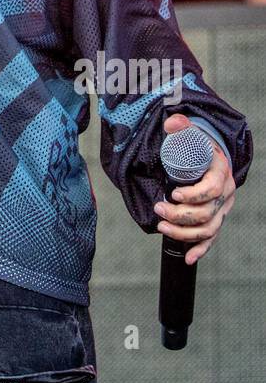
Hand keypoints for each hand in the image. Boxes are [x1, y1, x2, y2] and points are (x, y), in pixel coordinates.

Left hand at [154, 112, 235, 264]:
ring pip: (208, 229)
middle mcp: (225, 194)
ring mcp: (221, 209)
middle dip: (180, 215)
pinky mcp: (215, 219)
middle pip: (207, 213)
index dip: (193, 195)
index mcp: (220, 173)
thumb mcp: (191, 132)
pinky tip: (188, 258)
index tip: (172, 194)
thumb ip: (180, 126)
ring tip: (162, 227)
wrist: (210, 155)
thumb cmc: (198, 146)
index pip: (211, 190)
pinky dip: (200, 250)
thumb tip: (172, 124)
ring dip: (184, 233)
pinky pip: (211, 239)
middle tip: (158, 208)